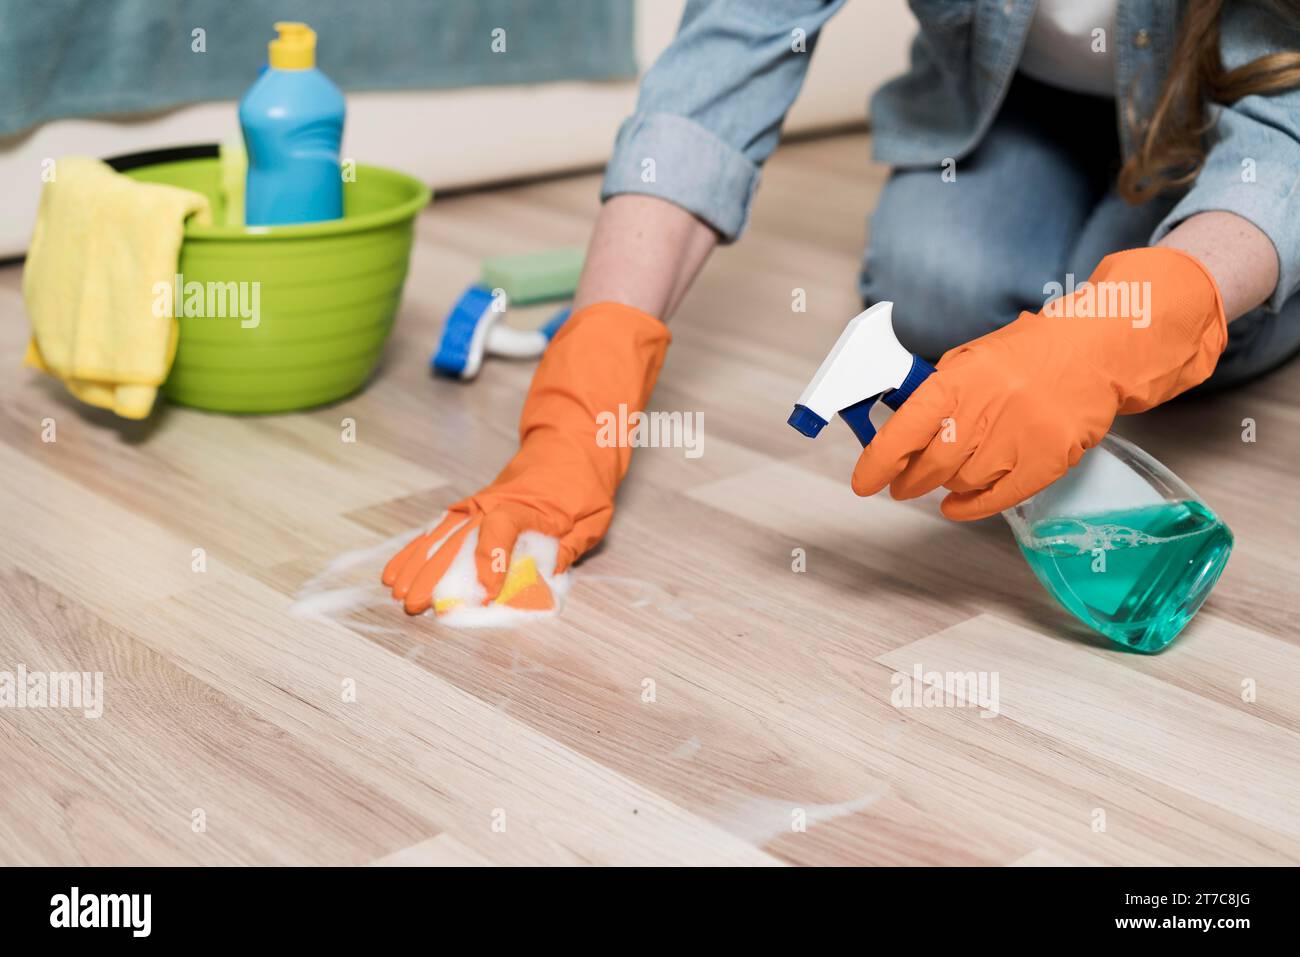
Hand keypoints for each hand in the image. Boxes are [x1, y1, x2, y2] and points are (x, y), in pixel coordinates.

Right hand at [383, 302, 670, 613]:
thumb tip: (546, 579)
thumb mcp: (591, 520)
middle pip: (457, 540)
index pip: (500, 533)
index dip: (492, 565)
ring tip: (395, 591)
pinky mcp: (472, 508)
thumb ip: (569, 549)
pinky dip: (417, 549)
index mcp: (525, 506)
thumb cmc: (583, 483)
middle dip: (433, 576)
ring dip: (417, 564)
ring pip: (440, 536)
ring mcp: (478, 505)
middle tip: (415, 605)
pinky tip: (399, 568)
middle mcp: (493, 504)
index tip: (487, 594)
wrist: (570, 444)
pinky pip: (439, 529)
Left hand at [851, 247, 1226, 519]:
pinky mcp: (1048, 460)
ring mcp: (1020, 437)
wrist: (1096, 351)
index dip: (878, 462)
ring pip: (961, 483)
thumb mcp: (971, 359)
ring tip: (945, 476)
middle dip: (909, 480)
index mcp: (959, 380)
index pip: (905, 430)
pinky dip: (972, 507)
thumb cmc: (1028, 355)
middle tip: (902, 484)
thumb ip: (937, 394)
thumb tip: (899, 434)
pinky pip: (998, 498)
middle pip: (930, 465)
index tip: (864, 481)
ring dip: (946, 485)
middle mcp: (987, 409)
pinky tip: (958, 505)